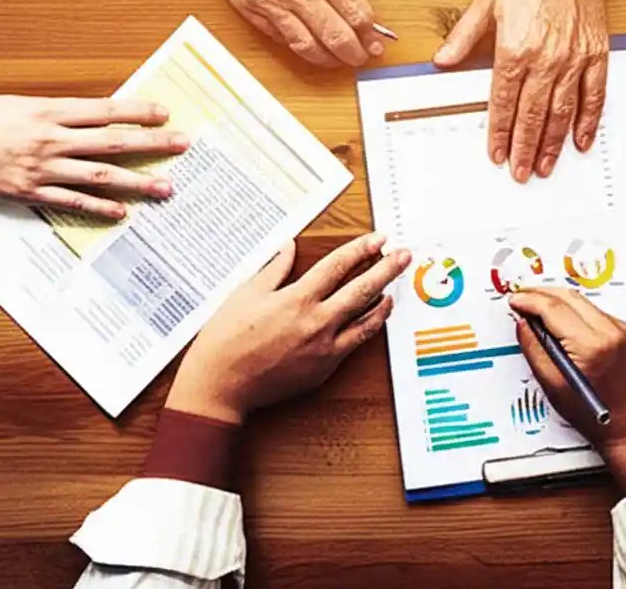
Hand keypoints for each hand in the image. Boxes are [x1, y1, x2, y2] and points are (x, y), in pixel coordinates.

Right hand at [0, 95, 188, 218]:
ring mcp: (42, 168)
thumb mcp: (20, 104)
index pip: (104, 110)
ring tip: (165, 187)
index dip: (137, 111)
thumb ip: (58, 111)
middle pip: (112, 141)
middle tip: (183, 145)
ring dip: (136, 181)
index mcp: (48, 111)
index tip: (166, 112)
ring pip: (99, 174)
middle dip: (152, 143)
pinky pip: (72, 201)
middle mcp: (50, 139)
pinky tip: (122, 212)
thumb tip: (96, 115)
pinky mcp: (30, 191)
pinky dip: (99, 207)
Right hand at [165, 233, 411, 423]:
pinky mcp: (324, 368)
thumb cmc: (226, 339)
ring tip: (394, 287)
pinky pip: (356, 342)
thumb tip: (289, 246)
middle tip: (404, 255)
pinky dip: (370, 326)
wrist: (221, 386)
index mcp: (296, 299)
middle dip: (387, 268)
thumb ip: (274, 269)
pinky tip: (375, 316)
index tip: (378, 239)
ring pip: (366, 319)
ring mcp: (324, 347)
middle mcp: (316, 322)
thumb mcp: (246, 294)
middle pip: (362, 289)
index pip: (338, 266)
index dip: (361, 249)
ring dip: (384, 299)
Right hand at [200, 0, 393, 66]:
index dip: (370, 31)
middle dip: (354, 52)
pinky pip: (279, 39)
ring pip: (306, 45)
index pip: (354, 12)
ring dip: (327, 58)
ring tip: (339, 59)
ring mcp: (269, 2)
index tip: (377, 39)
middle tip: (363, 56)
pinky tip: (310, 46)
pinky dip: (298, 47)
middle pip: (334, 35)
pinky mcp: (249, 9)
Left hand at [434, 0, 608, 180]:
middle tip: (522, 173)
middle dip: (526, 148)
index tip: (498, 155)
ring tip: (546, 166)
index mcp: (515, 48)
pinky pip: (594, 95)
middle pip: (533, 115)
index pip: (503, 102)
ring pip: (563, 112)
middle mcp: (546, 58)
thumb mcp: (486, 2)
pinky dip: (588, 121)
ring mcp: (574, 58)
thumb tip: (442, 62)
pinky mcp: (595, 52)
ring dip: (553, 143)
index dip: (500, 133)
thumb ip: (464, 38)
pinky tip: (581, 140)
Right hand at [509, 288, 625, 491]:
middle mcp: (611, 333)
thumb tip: (523, 323)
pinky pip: (593, 311)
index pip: (554, 309)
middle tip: (521, 298)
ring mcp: (622, 330)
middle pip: (569, 297)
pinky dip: (574, 311)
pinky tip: (561, 322)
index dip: (530, 301)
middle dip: (541, 294)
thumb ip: (534, 348)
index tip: (515, 300)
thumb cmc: (593, 414)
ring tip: (536, 308)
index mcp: (592, 347)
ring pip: (581, 301)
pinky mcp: (625, 331)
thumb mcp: (552, 384)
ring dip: (557, 301)